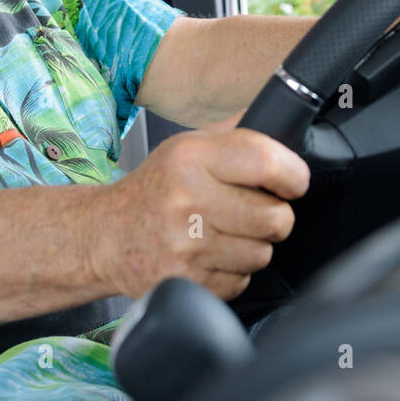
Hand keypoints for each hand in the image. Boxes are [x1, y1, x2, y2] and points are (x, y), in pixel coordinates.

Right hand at [88, 112, 308, 300]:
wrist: (105, 236)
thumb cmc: (154, 189)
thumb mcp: (186, 147)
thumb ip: (234, 133)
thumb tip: (284, 118)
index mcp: (191, 157)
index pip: (267, 161)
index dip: (294, 175)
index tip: (294, 182)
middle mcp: (187, 199)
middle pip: (275, 217)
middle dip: (276, 217)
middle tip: (256, 212)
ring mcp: (185, 246)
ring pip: (262, 253)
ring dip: (253, 246)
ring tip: (226, 234)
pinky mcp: (185, 282)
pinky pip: (240, 281)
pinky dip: (233, 272)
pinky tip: (210, 256)